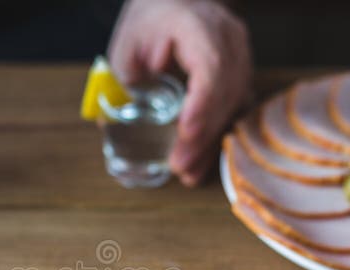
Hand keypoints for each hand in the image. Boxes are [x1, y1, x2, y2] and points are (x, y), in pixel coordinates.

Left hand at [109, 0, 252, 186]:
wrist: (176, 3)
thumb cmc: (150, 22)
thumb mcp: (126, 47)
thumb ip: (122, 82)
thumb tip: (109, 125)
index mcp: (196, 25)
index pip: (210, 66)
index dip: (201, 102)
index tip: (186, 130)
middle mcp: (227, 38)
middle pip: (223, 92)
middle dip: (201, 134)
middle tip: (179, 164)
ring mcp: (239, 55)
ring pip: (232, 104)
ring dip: (209, 142)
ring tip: (186, 172)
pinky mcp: (240, 74)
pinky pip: (232, 109)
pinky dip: (214, 137)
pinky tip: (199, 162)